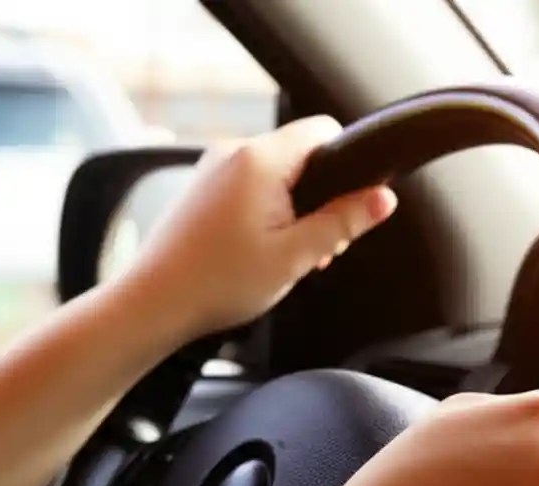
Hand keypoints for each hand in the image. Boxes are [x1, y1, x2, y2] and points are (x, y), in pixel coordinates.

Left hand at [121, 116, 397, 338]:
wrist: (153, 302)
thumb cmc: (219, 282)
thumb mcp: (296, 256)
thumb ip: (344, 221)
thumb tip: (385, 197)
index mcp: (259, 160)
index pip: (323, 130)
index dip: (348, 164)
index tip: (350, 206)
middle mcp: (234, 151)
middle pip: (303, 155)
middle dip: (321, 197)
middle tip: (316, 247)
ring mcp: (214, 166)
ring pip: (279, 173)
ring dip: (296, 208)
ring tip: (285, 255)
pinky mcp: (205, 185)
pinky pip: (253, 184)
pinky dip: (269, 211)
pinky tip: (262, 250)